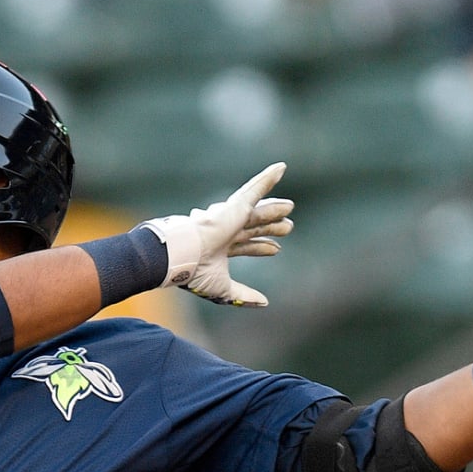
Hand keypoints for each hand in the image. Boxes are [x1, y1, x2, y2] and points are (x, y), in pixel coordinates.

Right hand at [136, 162, 293, 306]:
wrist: (182, 255)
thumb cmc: (194, 273)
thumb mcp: (223, 288)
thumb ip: (243, 295)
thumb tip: (263, 303)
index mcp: (220, 249)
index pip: (245, 247)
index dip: (261, 248)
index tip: (275, 250)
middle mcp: (225, 231)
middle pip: (253, 228)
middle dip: (270, 229)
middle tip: (288, 227)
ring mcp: (230, 218)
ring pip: (257, 211)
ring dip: (273, 209)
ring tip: (290, 207)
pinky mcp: (234, 206)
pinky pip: (255, 189)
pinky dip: (268, 179)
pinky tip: (281, 168)